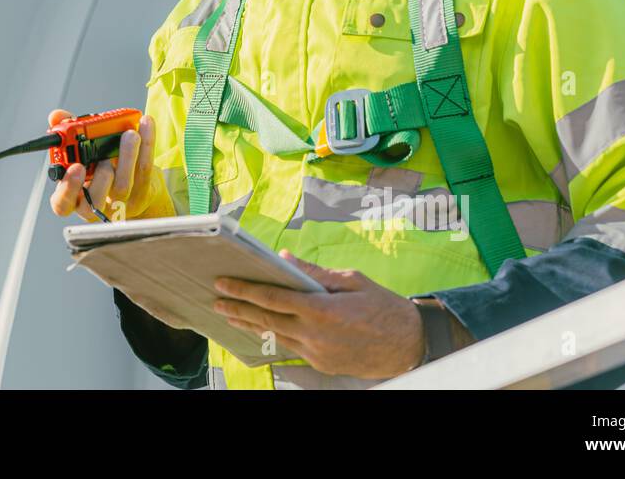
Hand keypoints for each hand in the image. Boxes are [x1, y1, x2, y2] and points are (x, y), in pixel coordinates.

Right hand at [46, 110, 163, 222]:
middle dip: (99, 178)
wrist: (135, 189)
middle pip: (95, 201)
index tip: (76, 167)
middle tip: (104, 158)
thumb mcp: (81, 156)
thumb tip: (56, 116)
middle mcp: (96, 205)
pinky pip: (145, 170)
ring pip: (123, 185)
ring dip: (127, 156)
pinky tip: (146, 124)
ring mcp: (121, 203)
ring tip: (130, 135)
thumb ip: (67, 136)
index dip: (67, 188)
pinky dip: (147, 145)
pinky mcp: (143, 193)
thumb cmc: (101, 171)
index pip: (63, 204)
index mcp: (75, 197)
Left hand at [211, 250, 425, 378]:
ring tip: (230, 314)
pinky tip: (262, 328)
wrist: (409, 345)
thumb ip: (314, 272)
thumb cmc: (383, 307)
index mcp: (322, 309)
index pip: (272, 298)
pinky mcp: (321, 364)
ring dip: (251, 324)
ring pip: (275, 336)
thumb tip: (283, 259)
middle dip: (237, 309)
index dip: (244, 290)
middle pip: (266, 320)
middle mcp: (314, 334)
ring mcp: (317, 353)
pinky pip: (291, 347)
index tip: (223, 283)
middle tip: (215, 301)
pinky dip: (273, 336)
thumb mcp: (351, 280)